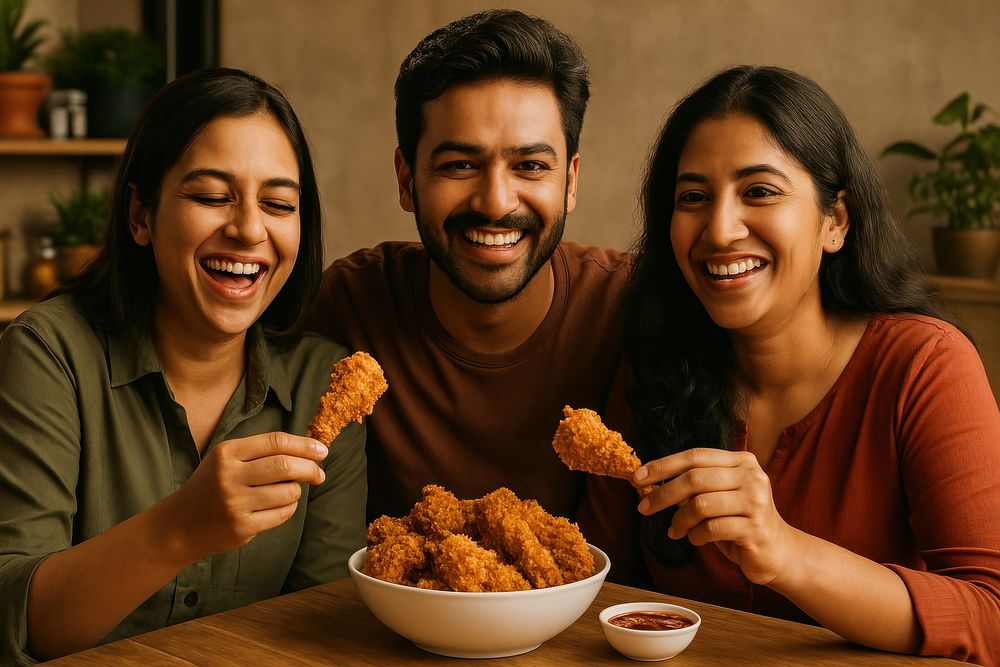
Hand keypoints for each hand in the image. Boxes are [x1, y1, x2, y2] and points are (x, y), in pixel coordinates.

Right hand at [161, 432, 328, 563]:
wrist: (178, 525)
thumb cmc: (211, 486)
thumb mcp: (227, 460)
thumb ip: (261, 452)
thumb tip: (310, 450)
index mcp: (227, 452)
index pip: (276, 442)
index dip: (305, 445)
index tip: (322, 451)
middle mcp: (229, 476)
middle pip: (285, 465)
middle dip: (310, 469)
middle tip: (319, 474)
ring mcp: (235, 503)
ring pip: (288, 492)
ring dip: (296, 491)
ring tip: (288, 491)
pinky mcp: (241, 527)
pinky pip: (282, 514)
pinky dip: (289, 508)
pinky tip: (280, 506)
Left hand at [633, 448, 793, 584]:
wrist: (777, 551)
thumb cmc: (739, 520)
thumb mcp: (718, 495)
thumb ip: (693, 485)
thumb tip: (649, 482)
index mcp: (741, 461)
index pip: (695, 456)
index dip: (663, 465)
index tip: (638, 477)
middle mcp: (751, 476)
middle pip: (695, 479)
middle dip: (663, 494)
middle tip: (644, 508)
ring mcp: (756, 502)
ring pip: (700, 505)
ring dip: (680, 520)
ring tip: (675, 530)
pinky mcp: (755, 529)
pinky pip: (712, 529)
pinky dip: (696, 536)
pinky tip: (696, 539)